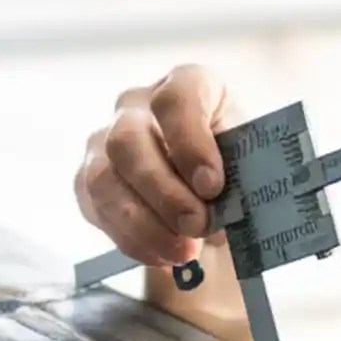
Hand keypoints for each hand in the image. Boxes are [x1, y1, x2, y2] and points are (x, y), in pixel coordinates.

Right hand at [75, 63, 240, 265]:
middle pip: (128, 140)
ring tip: (184, 251)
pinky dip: (132, 240)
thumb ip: (242, 175)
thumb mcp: (252, 161)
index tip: (212, 186)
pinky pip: (97, 209)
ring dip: (144, 224)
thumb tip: (226, 211)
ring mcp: (105, 139)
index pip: (175, 100)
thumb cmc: (237, 169)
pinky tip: (164, 256)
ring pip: (104, 179)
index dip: (190, 144)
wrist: (215, 195)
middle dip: (164, 192)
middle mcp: (137, 104)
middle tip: (196, 226)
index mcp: (188, 85)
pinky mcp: (88, 179)